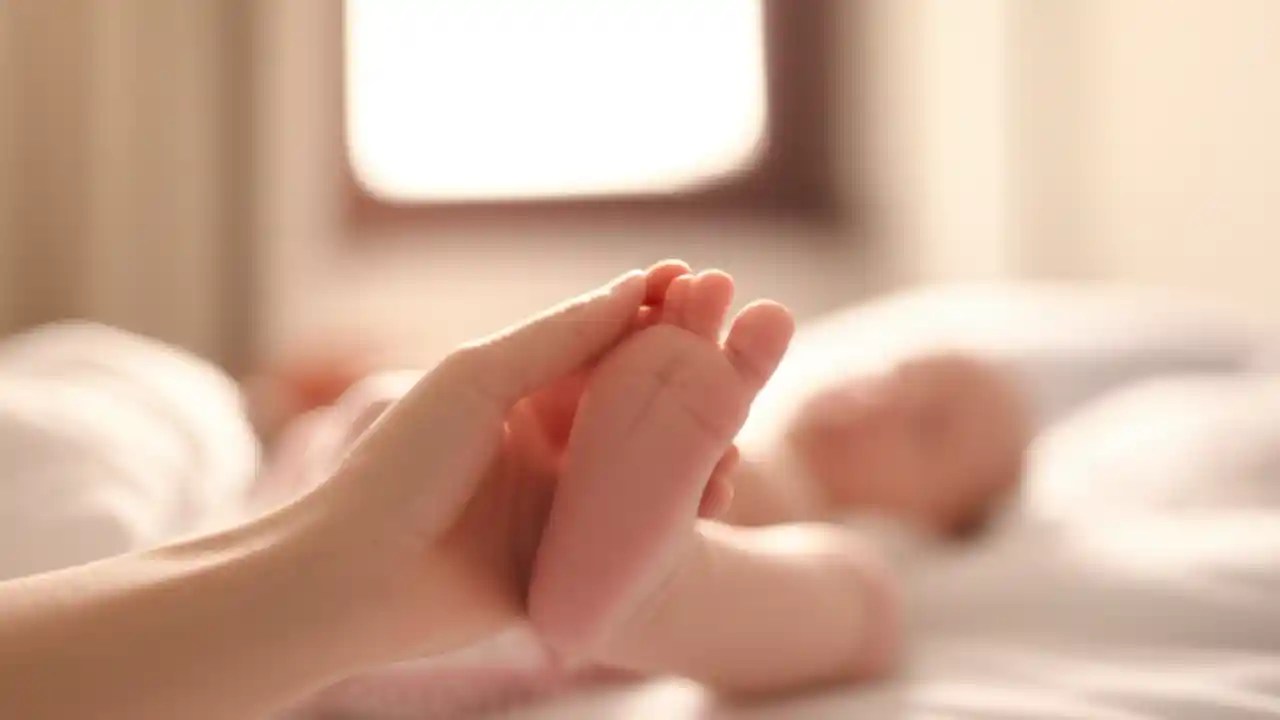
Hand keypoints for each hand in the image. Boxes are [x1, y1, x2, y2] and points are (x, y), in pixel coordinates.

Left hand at [281, 264, 734, 663]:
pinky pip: (638, 532)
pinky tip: (718, 491)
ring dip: (698, 443)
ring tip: (739, 430)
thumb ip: (559, 337)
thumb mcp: (479, 379)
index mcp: (520, 391)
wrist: (356, 583)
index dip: (655, 315)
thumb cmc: (400, 468)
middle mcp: (547, 443)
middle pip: (637, 400)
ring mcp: (563, 503)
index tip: (707, 287)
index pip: (604, 344)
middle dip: (692, 372)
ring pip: (649, 466)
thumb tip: (637, 285)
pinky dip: (682, 511)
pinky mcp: (574, 561)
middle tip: (749, 346)